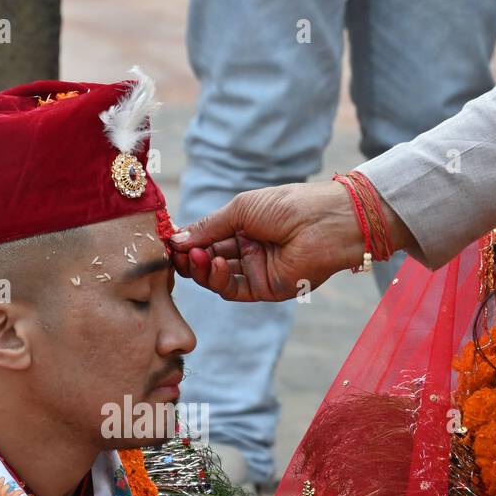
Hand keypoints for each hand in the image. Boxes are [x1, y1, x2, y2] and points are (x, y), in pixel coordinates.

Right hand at [170, 180, 413, 301]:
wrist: (326, 223)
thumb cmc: (289, 206)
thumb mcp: (241, 209)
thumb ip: (209, 227)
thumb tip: (177, 240)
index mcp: (244, 226)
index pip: (208, 237)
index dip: (188, 239)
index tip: (169, 239)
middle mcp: (248, 249)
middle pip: (208, 258)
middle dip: (190, 256)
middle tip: (176, 252)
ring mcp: (255, 270)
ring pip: (216, 277)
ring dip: (200, 268)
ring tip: (194, 256)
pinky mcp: (264, 289)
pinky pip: (231, 289)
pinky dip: (217, 279)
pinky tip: (212, 263)